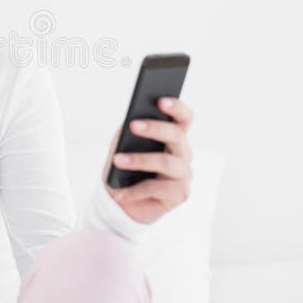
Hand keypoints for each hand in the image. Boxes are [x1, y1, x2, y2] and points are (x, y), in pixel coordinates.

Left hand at [100, 97, 193, 223]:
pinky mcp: (180, 195)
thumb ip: (129, 132)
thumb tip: (130, 121)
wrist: (121, 202)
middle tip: (132, 125)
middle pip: (177, 136)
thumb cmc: (124, 168)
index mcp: (174, 137)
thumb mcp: (123, 146)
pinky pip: (158, 189)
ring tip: (118, 160)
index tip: (160, 100)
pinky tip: (119, 192)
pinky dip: (135, 191)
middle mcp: (184, 154)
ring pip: (167, 163)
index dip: (176, 108)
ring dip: (140, 161)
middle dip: (155, 128)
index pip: (184, 118)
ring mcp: (184, 175)